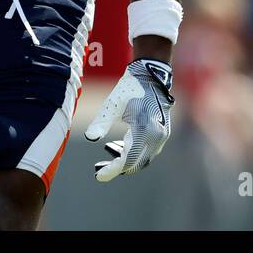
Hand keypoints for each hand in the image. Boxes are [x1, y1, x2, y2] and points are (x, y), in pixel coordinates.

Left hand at [85, 59, 173, 180]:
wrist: (150, 77)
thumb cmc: (129, 89)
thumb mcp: (112, 105)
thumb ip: (101, 123)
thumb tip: (90, 138)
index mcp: (144, 129)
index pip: (127, 159)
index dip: (112, 170)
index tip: (98, 175)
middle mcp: (156, 135)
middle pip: (136, 163)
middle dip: (117, 168)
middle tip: (98, 168)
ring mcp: (162, 136)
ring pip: (143, 159)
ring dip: (126, 160)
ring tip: (108, 151)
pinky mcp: (162, 134)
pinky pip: (147, 151)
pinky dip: (134, 153)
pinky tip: (118, 146)